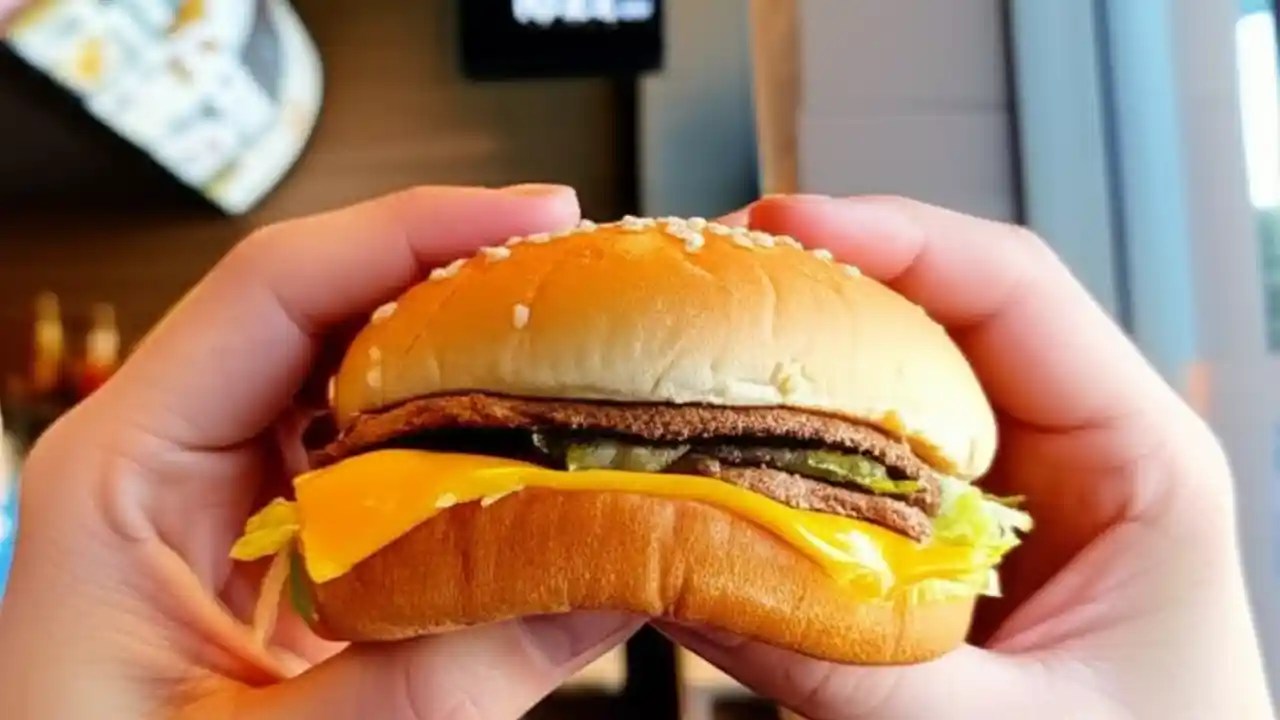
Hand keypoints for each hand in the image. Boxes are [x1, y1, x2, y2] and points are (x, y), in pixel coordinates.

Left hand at [0, 186, 641, 718]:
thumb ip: (426, 682)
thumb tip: (595, 592)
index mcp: (124, 470)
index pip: (273, 289)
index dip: (410, 233)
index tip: (528, 219)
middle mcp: (176, 455)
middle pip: (331, 312)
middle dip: (464, 284)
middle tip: (583, 281)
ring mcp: (232, 494)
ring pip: (366, 379)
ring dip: (474, 362)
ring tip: (576, 357)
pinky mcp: (284, 540)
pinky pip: (385, 457)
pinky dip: (466, 446)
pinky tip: (532, 456)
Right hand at [661, 195, 1274, 718]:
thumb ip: (843, 661)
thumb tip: (685, 570)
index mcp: (1140, 461)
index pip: (1017, 290)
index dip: (898, 238)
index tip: (788, 225)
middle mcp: (1071, 453)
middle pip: (937, 319)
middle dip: (818, 290)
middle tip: (705, 285)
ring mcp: (1005, 494)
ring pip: (890, 389)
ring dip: (794, 369)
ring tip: (695, 357)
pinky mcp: (951, 541)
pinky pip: (862, 467)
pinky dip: (790, 450)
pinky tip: (723, 454)